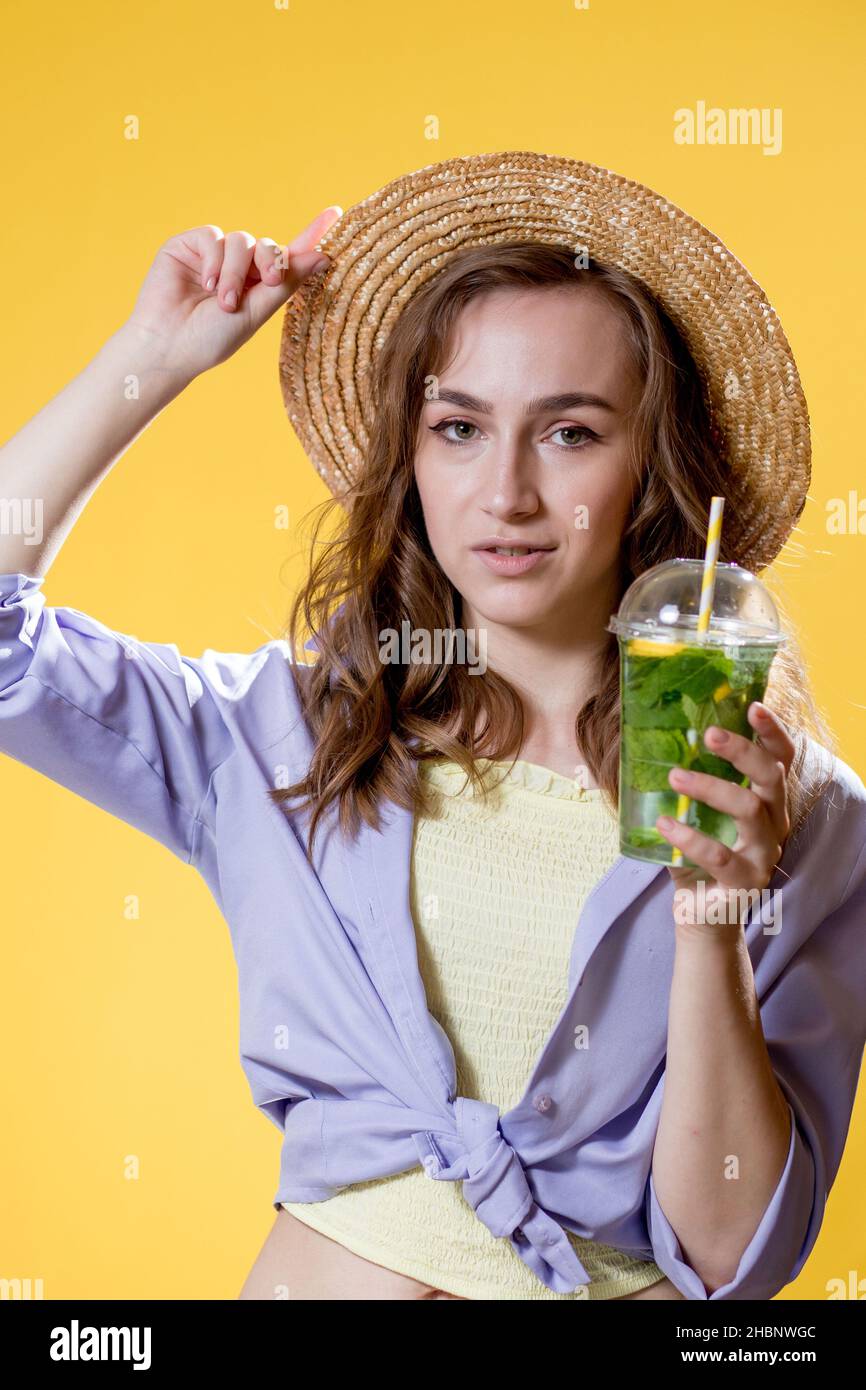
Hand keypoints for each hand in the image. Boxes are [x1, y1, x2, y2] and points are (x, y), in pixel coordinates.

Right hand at [123, 206, 341, 379]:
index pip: (289, 256)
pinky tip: (205, 282)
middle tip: (266, 283)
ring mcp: (214, 255)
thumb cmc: (210, 339)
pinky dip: (214, 259)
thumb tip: (323, 256)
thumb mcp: (256, 313)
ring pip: (242, 240)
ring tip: (222, 300)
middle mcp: (239, 268)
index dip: (311, 235)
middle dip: (270, 263)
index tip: (335, 213)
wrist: (168, 345)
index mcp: (259, 286)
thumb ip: (286, 283)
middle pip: (268, 246)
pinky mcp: (190, 245)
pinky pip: (214, 236)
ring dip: (236, 271)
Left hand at [656, 702, 794, 930]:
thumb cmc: (699, 855)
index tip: (754, 706)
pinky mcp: (744, 883)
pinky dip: (689, 837)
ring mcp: (763, 854)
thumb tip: (645, 736)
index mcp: (766, 801)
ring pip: (748, 809)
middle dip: (742, 751)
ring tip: (673, 776)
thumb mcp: (697, 814)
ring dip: (709, 787)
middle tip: (708, 735)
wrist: (703, 913)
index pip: (780, 759)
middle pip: (771, 777)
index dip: (772, 732)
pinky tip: (664, 824)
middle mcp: (773, 823)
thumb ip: (688, 781)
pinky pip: (720, 855)